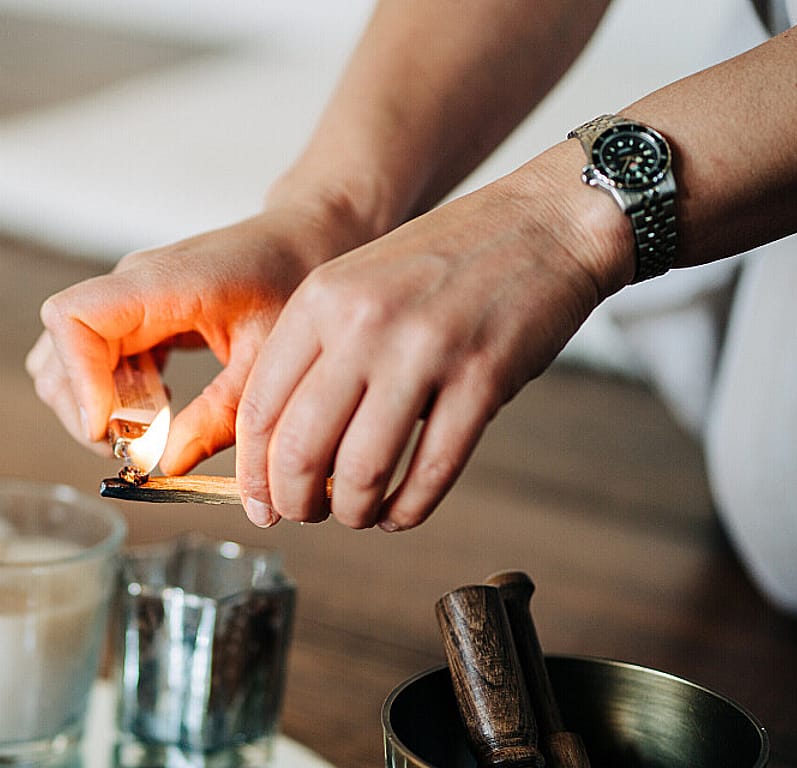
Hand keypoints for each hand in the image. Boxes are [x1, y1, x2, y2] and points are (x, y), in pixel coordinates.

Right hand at [27, 205, 351, 473]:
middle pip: (59, 351)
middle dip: (85, 410)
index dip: (79, 380)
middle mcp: (129, 287)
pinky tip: (160, 407)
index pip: (72, 318)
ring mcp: (126, 300)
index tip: (108, 428)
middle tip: (138, 446)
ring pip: (67, 360)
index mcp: (161, 283)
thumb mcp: (268, 360)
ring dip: (97, 406)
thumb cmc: (292, 281)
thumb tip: (167, 466)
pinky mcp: (133, 317)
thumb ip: (221, 416)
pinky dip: (114, 396)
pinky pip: (94, 361)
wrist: (301, 240)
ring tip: (153, 428)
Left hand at [235, 151, 623, 529]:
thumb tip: (281, 448)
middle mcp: (363, 324)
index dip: (252, 471)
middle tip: (303, 515)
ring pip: (362, 470)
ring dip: (353, 512)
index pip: (259, 407)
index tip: (257, 502)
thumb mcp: (356, 285)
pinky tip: (400, 512)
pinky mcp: (482, 379)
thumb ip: (315, 353)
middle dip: (294, 501)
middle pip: (300, 448)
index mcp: (320, 300)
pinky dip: (409, 509)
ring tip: (357, 514)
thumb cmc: (447, 260)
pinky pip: (432, 471)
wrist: (543, 223)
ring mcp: (423, 351)